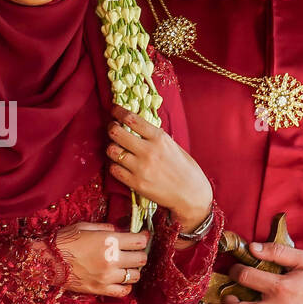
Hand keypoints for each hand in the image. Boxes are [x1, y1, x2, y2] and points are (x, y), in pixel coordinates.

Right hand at [50, 222, 150, 297]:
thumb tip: (120, 231)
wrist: (47, 261)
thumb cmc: (64, 241)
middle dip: (140, 254)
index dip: (144, 237)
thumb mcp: (85, 227)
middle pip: (141, 259)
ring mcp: (107, 276)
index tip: (143, 236)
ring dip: (133, 270)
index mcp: (109, 241)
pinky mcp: (101, 289)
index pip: (139, 241)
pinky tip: (120, 280)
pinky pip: (124, 291)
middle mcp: (112, 259)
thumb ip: (106, 228)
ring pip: (135, 275)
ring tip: (126, 266)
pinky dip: (125, 286)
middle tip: (134, 251)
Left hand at [105, 105, 212, 229]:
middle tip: (112, 129)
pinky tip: (120, 165)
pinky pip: (114, 170)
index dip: (119, 112)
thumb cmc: (185, 168)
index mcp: (159, 138)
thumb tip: (136, 125)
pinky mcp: (136, 183)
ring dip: (111, 148)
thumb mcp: (173, 146)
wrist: (191, 194)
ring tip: (116, 148)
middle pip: (116, 133)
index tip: (114, 109)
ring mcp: (141, 168)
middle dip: (111, 128)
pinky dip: (114, 165)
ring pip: (112, 151)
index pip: (132, 119)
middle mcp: (148, 151)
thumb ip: (154, 136)